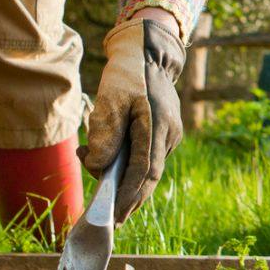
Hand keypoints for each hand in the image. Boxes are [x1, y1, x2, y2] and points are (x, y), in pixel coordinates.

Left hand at [82, 16, 184, 222]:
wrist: (147, 50)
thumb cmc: (126, 73)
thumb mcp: (109, 99)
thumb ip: (105, 135)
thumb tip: (98, 167)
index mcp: (156, 125)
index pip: (144, 171)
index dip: (129, 196)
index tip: (115, 216)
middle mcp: (168, 133)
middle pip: (150, 176)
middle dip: (131, 200)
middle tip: (114, 219)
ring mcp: (170, 132)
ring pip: (149, 166)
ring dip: (126, 180)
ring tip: (101, 185)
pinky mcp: (166, 130)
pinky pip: (149, 155)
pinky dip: (131, 165)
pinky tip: (111, 164)